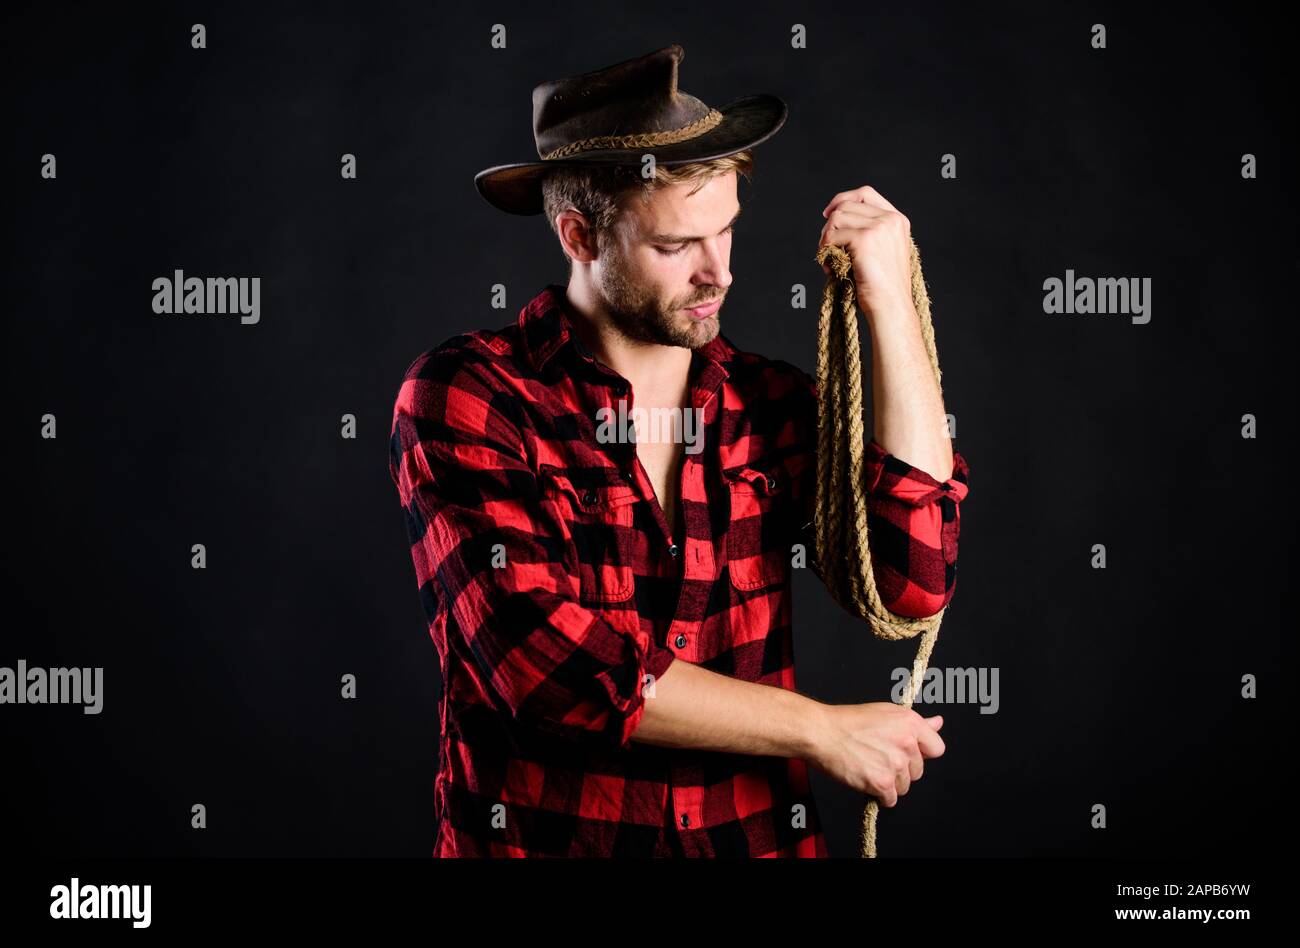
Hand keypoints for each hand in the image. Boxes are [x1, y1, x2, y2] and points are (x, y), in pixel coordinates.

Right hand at [806, 701, 945, 806]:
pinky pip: (890, 799)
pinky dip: (877, 795)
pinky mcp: (883, 783)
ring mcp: (896, 764)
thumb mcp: (885, 713)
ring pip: (904, 786)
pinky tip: (864, 778)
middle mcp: (907, 743)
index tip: (905, 752)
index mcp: (911, 723)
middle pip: (918, 771)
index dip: (921, 753)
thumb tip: (938, 722)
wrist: (821, 732)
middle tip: (877, 757)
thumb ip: (915, 723)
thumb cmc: (848, 722)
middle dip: (900, 769)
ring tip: (867, 766)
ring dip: (888, 783)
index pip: (937, 748)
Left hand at [817, 185, 914, 316]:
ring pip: (836, 219)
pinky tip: (829, 270)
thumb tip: (834, 218)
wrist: (891, 308)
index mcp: (898, 220)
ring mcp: (879, 227)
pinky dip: (824, 252)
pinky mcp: (865, 239)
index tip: (827, 214)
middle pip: (845, 205)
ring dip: (825, 240)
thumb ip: (868, 232)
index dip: (842, 199)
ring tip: (829, 262)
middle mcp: (891, 219)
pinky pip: (832, 236)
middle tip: (826, 249)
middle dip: (829, 226)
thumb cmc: (883, 289)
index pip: (865, 194)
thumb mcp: (882, 253)